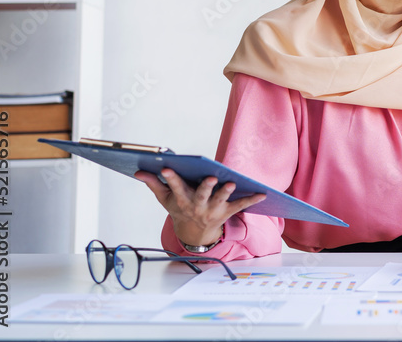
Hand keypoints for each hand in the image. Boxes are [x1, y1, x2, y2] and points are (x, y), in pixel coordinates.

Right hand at [135, 168, 265, 246]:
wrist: (194, 233)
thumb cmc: (180, 208)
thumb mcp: (165, 199)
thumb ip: (154, 184)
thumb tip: (139, 171)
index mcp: (181, 200)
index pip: (174, 188)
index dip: (170, 178)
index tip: (166, 168)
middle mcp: (197, 206)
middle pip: (201, 196)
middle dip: (205, 187)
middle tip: (210, 177)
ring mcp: (212, 211)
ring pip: (220, 201)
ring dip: (226, 193)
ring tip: (232, 183)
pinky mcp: (226, 213)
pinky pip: (240, 206)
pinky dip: (251, 200)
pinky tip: (263, 193)